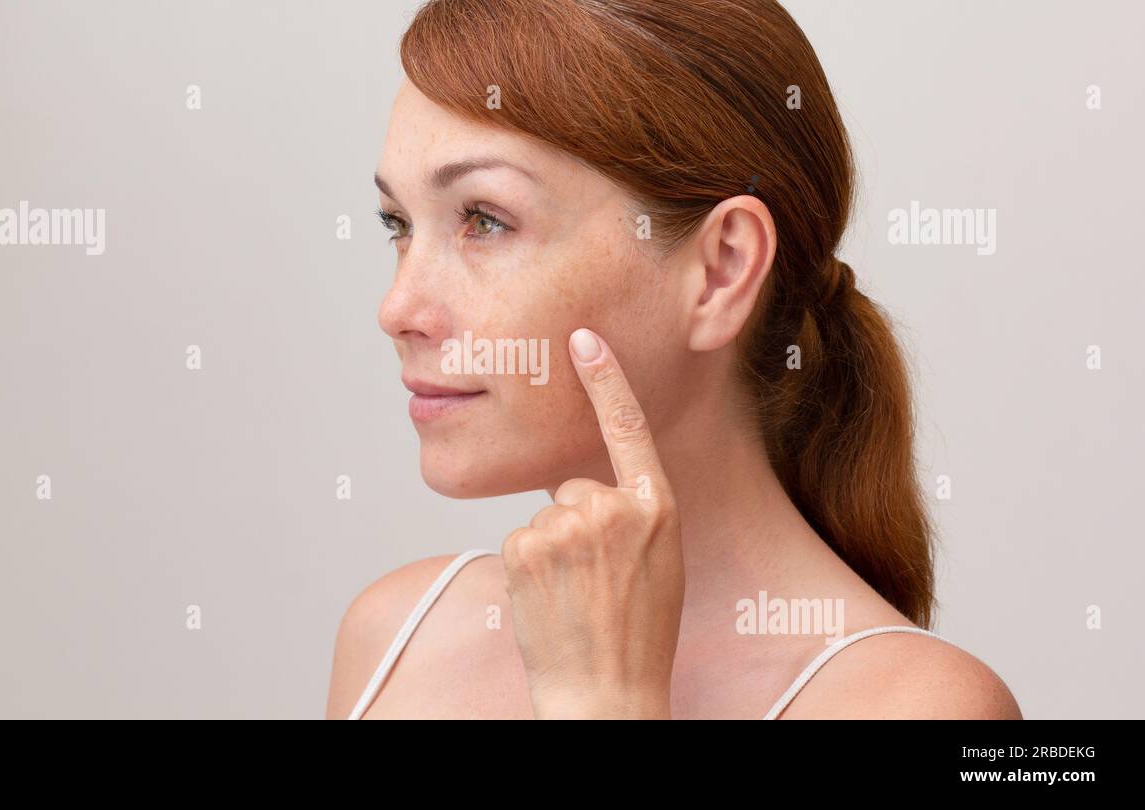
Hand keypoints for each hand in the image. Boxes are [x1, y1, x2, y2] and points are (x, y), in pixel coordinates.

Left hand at [502, 328, 684, 718]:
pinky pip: (518, 541)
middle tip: (593, 580)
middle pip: (573, 487)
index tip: (582, 339)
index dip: (605, 380)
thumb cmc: (637, 634)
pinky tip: (549, 600)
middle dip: (574, 525)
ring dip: (549, 552)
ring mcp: (569, 526)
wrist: (605, 691)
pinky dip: (526, 569)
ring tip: (575, 597)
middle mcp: (614, 509)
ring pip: (543, 518)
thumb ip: (633, 516)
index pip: (628, 428)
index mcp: (657, 508)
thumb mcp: (660, 563)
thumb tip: (586, 488)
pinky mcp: (527, 546)